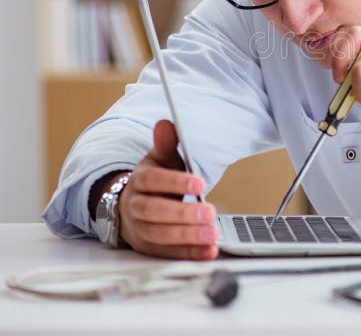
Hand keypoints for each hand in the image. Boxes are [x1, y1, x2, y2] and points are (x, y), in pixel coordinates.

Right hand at [117, 120, 218, 259]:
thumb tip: (166, 123)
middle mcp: (135, 206)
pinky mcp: (148, 248)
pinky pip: (167, 254)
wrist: (130, 207)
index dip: (175, 182)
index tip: (200, 183)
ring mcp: (139, 230)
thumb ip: (166, 144)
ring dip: (187, 237)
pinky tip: (209, 252)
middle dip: (182, 214)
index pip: (153, 180)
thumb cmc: (155, 181)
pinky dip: (189, 254)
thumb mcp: (160, 159)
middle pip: (153, 211)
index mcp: (139, 181)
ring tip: (212, 234)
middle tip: (210, 212)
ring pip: (159, 236)